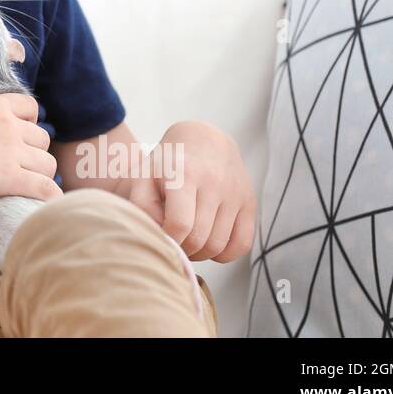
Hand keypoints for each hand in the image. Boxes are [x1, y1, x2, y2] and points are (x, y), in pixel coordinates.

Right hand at [0, 94, 61, 202]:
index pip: (31, 107)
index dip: (30, 124)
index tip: (20, 136)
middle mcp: (10, 125)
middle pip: (42, 139)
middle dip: (34, 152)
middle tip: (20, 166)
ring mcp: (12, 151)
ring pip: (47, 163)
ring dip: (40, 174)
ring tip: (28, 184)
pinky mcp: (11, 177)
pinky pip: (44, 187)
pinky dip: (50, 195)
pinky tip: (47, 202)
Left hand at [120, 120, 254, 262]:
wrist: (204, 139)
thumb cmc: (167, 162)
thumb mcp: (144, 175)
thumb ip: (142, 206)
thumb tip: (158, 236)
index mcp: (184, 173)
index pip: (179, 224)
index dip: (168, 240)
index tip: (161, 239)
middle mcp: (214, 182)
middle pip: (198, 239)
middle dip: (182, 249)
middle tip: (173, 241)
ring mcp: (235, 193)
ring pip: (218, 246)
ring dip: (200, 253)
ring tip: (188, 240)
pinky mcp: (249, 202)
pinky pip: (242, 245)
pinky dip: (224, 254)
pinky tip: (209, 241)